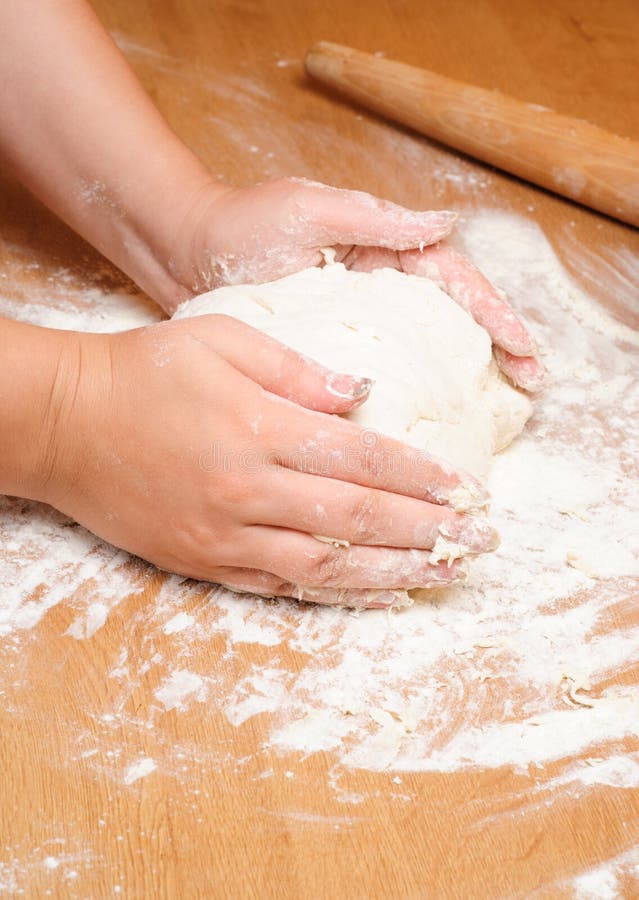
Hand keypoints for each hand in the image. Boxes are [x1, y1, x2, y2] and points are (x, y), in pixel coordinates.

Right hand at [39, 315, 498, 607]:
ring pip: (330, 565)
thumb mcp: (221, 340)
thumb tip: (362, 393)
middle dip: (429, 530)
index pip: (362, 457)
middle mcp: (250, 490)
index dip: (421, 475)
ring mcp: (228, 535)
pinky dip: (339, 595)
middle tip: (481, 539)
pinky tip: (381, 594)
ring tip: (448, 575)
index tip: (465, 487)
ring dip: (397, 572)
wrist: (66, 425)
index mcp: (259, 428)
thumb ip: (297, 369)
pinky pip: (284, 587)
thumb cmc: (144, 371)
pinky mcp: (207, 561)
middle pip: (359, 517)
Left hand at [166, 177, 543, 391]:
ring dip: (464, 377)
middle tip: (532, 383)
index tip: (524, 349)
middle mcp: (377, 288)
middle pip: (451, 319)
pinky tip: (426, 425)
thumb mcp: (310, 211)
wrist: (183, 254)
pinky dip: (409, 396)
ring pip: (422, 351)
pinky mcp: (326, 354)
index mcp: (382, 251)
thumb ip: (375, 220)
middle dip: (496, 347)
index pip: (452, 281)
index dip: (492, 313)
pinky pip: (378, 376)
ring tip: (503, 405)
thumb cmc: (244, 224)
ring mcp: (354, 324)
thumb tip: (445, 223)